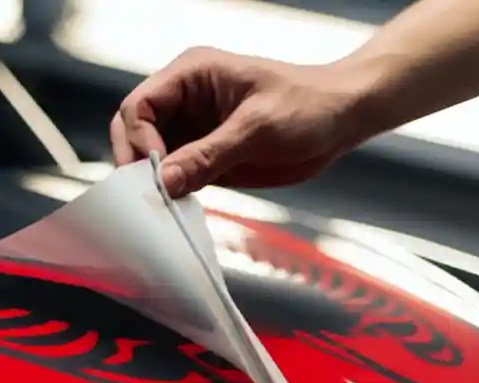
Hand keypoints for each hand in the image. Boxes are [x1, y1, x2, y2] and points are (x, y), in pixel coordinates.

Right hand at [110, 47, 376, 196]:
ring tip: (162, 210)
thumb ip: (208, 155)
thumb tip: (163, 181)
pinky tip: (179, 211)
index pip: (140, 106)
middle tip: (149, 197)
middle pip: (135, 132)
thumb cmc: (307, 105)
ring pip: (153, 158)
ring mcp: (196, 130)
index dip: (138, 140)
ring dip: (154, 183)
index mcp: (192, 75)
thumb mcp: (257, 128)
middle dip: (136, 164)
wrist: (343, 118)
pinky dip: (174, 194)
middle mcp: (186, 100)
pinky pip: (179, 176)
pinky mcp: (209, 157)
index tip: (154, 173)